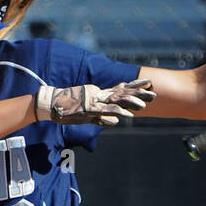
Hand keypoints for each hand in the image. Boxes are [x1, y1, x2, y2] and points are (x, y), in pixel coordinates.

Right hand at [36, 79, 155, 125]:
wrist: (51, 105)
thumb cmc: (67, 110)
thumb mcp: (88, 117)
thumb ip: (102, 118)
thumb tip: (115, 121)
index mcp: (100, 95)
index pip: (121, 89)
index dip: (134, 86)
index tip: (148, 84)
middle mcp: (99, 94)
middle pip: (122, 92)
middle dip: (139, 92)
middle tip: (154, 92)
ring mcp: (95, 99)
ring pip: (116, 99)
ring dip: (131, 102)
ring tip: (144, 105)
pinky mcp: (90, 107)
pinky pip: (106, 110)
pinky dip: (118, 112)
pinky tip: (129, 115)